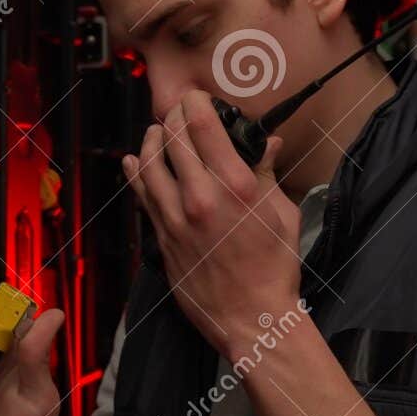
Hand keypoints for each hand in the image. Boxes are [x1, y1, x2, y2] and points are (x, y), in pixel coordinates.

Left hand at [122, 90, 301, 355]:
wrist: (251, 317)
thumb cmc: (274, 269)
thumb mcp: (281, 214)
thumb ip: (266, 173)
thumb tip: (267, 143)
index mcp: (236, 185)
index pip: (203, 124)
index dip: (196, 101)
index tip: (198, 98)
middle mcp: (200, 196)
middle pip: (172, 136)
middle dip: (173, 116)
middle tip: (179, 112)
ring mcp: (175, 217)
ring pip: (148, 161)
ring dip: (151, 139)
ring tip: (158, 132)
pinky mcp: (162, 237)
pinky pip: (141, 194)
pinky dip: (136, 171)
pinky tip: (135, 161)